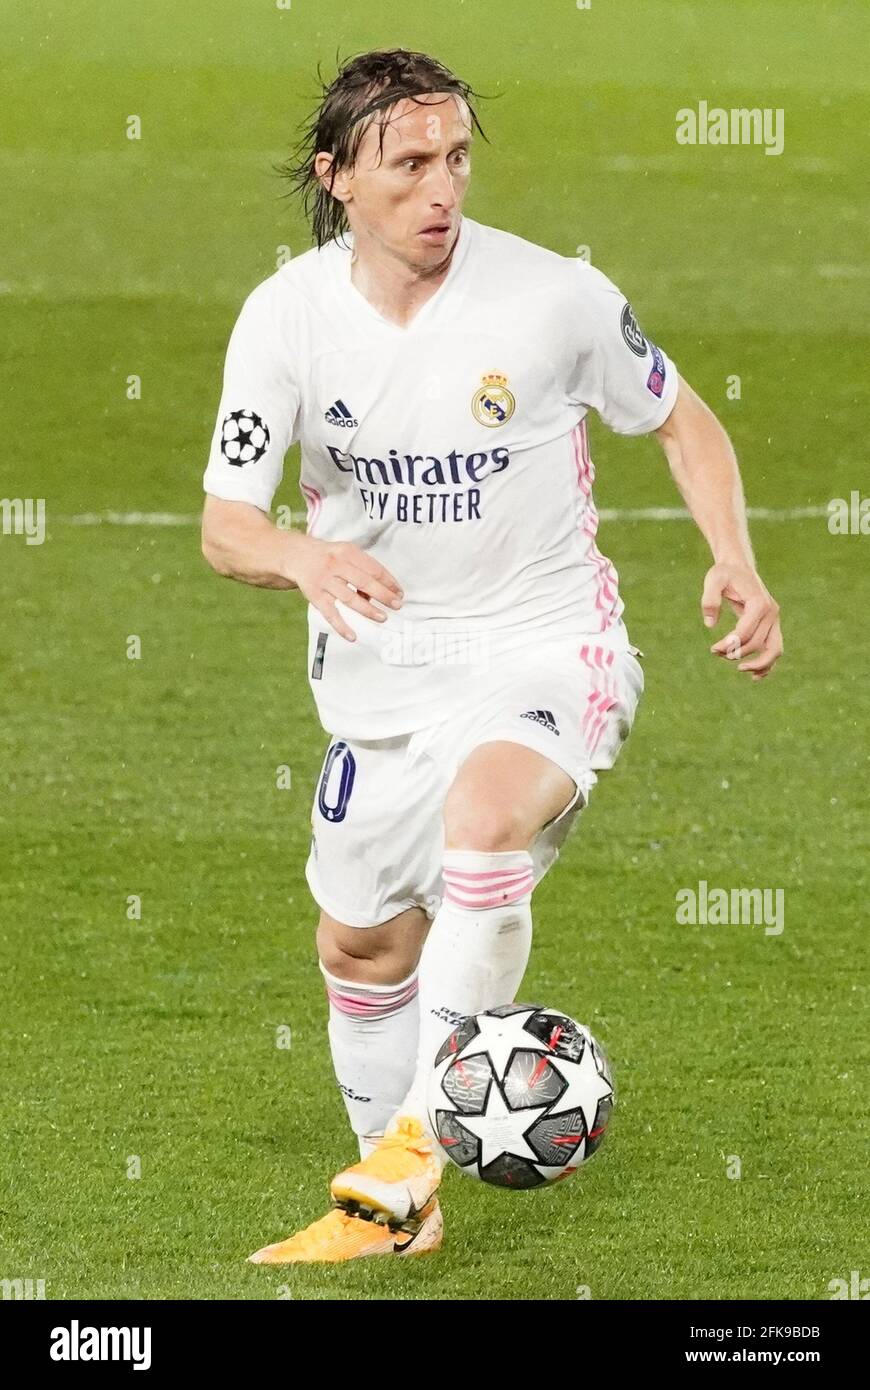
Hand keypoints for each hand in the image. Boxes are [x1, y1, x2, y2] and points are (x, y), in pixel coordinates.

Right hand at [288, 535, 402, 640]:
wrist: (297, 556)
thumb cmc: (330, 557)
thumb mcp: (346, 554)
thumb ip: (362, 569)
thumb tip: (378, 594)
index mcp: (347, 552)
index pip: (373, 568)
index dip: (388, 581)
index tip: (399, 592)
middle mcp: (335, 565)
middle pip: (364, 582)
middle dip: (383, 595)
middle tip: (397, 605)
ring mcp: (324, 581)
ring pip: (349, 598)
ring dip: (368, 609)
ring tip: (383, 617)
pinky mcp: (315, 596)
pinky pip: (330, 614)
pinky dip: (341, 627)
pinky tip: (353, 636)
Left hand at [701, 561, 782, 680]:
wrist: (738, 568)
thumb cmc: (724, 574)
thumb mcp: (713, 580)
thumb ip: (710, 600)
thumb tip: (710, 624)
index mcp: (759, 603)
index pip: (746, 632)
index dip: (729, 644)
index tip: (713, 649)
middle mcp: (771, 613)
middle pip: (758, 643)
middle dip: (736, 653)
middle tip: (716, 653)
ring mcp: (774, 620)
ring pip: (774, 650)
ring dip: (759, 665)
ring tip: (740, 670)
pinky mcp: (772, 625)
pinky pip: (775, 648)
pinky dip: (768, 664)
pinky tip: (754, 676)